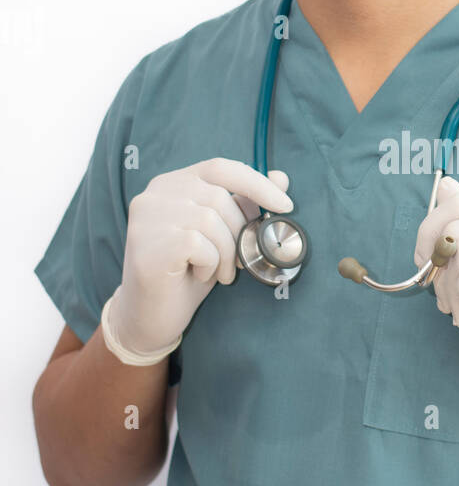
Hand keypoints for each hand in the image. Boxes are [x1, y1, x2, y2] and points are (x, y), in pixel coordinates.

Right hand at [109, 158, 293, 358]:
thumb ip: (244, 204)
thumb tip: (282, 177)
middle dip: (240, 233)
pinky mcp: (147, 242)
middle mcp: (155, 193)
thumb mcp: (222, 236)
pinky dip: (210, 264)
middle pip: (219, 198)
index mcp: (173, 183)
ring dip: (226, 253)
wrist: (150, 317)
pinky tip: (198, 275)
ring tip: (218, 272)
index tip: (285, 205)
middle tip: (238, 261)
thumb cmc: (187, 274)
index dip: (257, 183)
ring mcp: (147, 216)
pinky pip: (199, 245)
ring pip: (211, 221)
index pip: (221, 168)